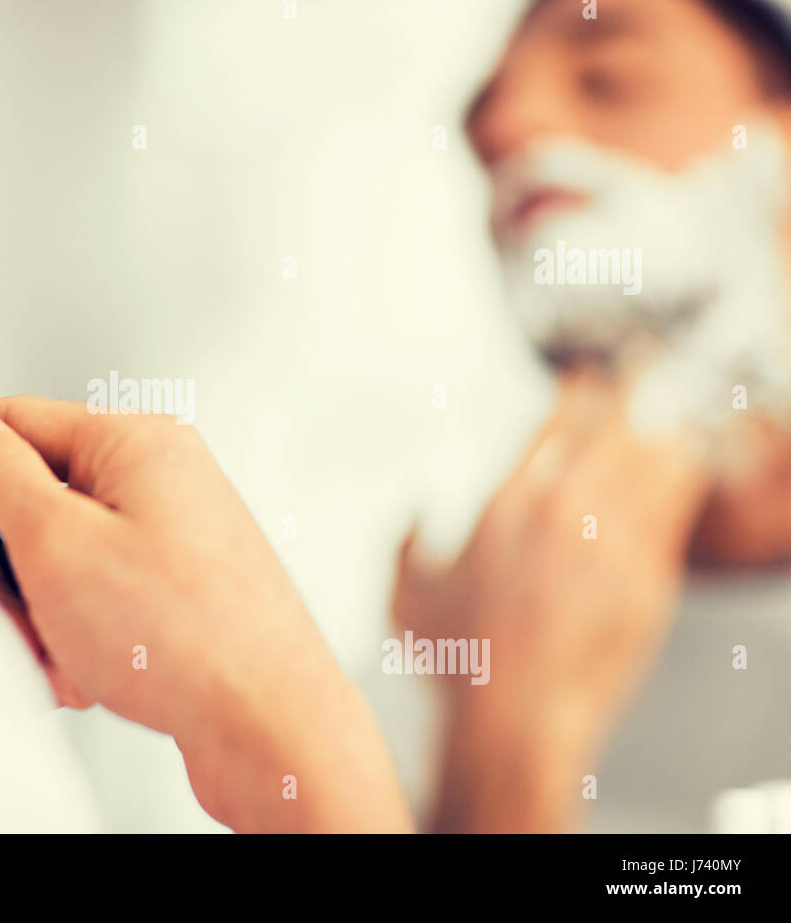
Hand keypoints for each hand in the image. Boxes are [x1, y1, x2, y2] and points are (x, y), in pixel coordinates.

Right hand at [0, 393, 411, 831]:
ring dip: (38, 616)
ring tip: (67, 654)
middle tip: (16, 608)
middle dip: (5, 567)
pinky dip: (73, 640)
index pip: (10, 420)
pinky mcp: (172, 595)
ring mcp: (168, 541)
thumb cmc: (187, 636)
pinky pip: (88, 603)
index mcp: (135, 444)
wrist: (270, 727)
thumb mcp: (57, 540)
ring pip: (53, 562)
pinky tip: (92, 675)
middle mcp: (157, 483)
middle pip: (27, 501)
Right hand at [392, 375, 710, 830]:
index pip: (556, 420)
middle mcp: (561, 509)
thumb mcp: (405, 595)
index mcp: (505, 503)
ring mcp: (610, 541)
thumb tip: (413, 508)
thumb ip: (404, 541)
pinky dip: (684, 477)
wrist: (514, 715)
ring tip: (671, 418)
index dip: (580, 391)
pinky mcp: (647, 575)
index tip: (589, 382)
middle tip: (642, 377)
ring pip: (656, 455)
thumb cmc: (459, 662)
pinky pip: (678, 504)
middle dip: (633, 393)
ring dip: (664, 431)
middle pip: (616, 422)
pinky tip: (687, 466)